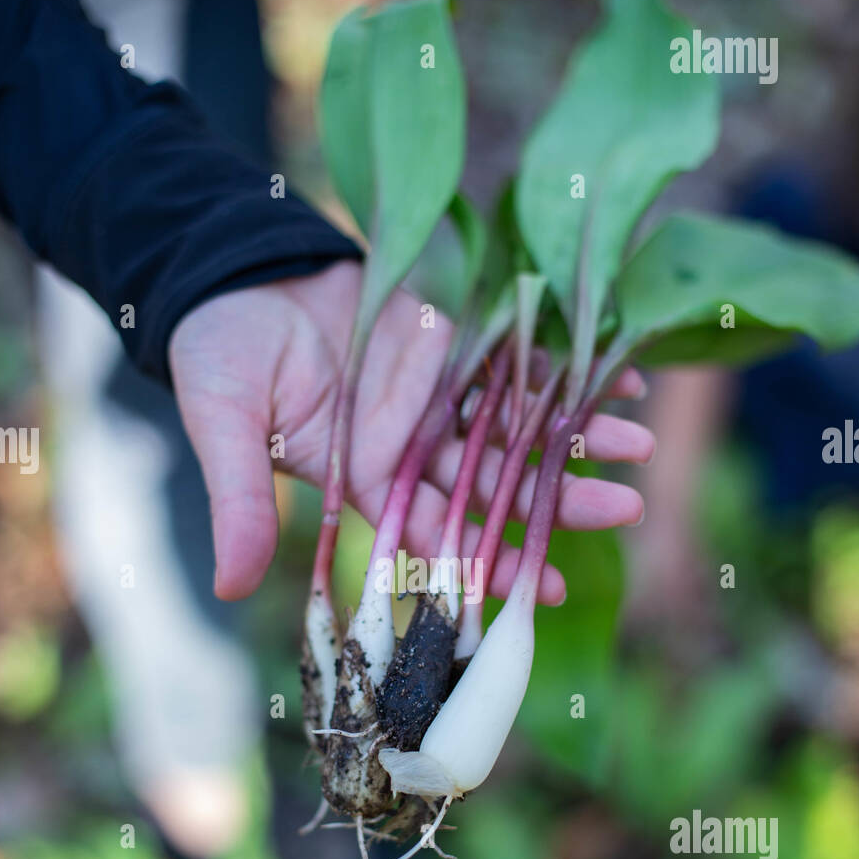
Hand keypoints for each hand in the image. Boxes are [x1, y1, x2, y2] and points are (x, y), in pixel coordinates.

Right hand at [169, 259, 653, 602]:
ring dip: (574, 437)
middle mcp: (409, 448)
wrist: (233, 271)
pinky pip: (514, 362)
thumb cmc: (219, 353)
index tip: (545, 588)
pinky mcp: (451, 341)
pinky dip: (561, 369)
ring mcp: (435, 396)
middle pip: (492, 485)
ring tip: (639, 445)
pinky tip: (617, 377)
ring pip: (515, 427)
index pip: (433, 535)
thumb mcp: (224, 426)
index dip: (486, 561)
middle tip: (626, 509)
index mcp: (362, 481)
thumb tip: (227, 587)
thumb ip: (239, 501)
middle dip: (555, 500)